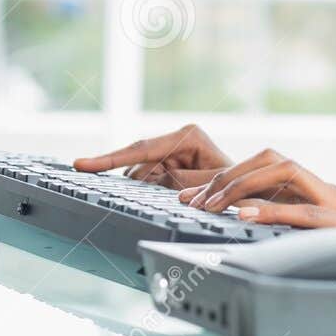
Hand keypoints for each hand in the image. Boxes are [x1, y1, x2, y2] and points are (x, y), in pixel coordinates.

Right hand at [72, 123, 230, 188]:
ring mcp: (171, 155)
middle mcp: (176, 141)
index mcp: (187, 137)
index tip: (82, 165)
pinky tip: (166, 198)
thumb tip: (159, 182)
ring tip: (177, 198)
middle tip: (147, 195)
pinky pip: (147, 183)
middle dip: (138, 184)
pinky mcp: (168, 168)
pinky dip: (150, 194)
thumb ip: (184, 182)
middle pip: (138, 165)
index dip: (109, 159)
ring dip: (147, 192)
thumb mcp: (214, 184)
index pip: (141, 149)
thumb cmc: (239, 186)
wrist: (253, 192)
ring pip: (139, 177)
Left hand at [179, 148, 335, 251]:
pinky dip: (272, 211)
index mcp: (317, 188)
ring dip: (241, 183)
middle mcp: (323, 186)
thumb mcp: (335, 229)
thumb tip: (256, 225)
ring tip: (210, 203)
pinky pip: (304, 210)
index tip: (189, 191)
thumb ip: (303, 221)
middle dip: (223, 174)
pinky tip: (245, 217)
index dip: (226, 173)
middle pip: (267, 159)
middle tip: (189, 199)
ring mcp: (335, 199)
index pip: (265, 166)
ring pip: (281, 171)